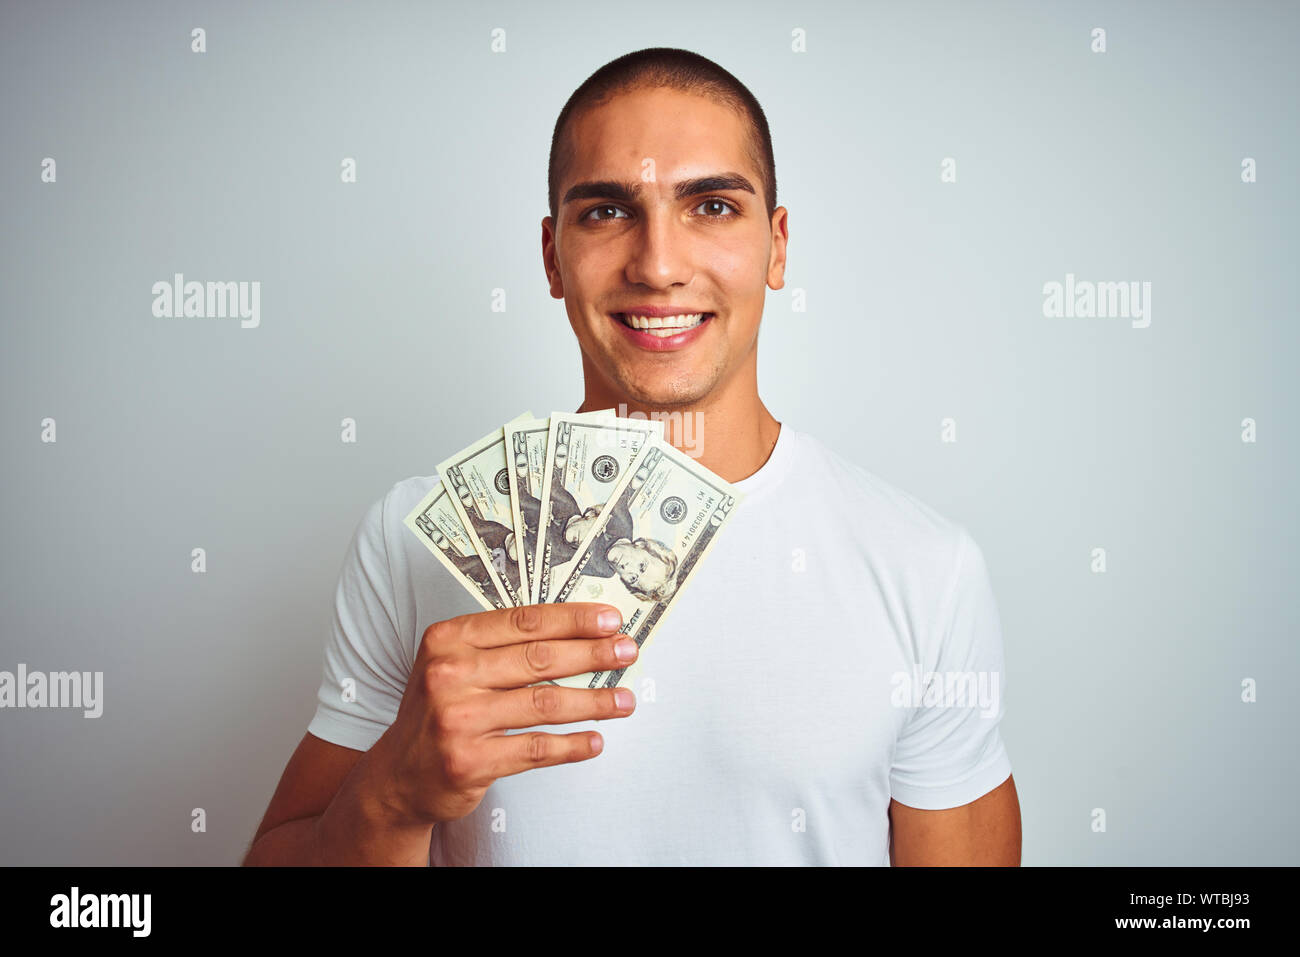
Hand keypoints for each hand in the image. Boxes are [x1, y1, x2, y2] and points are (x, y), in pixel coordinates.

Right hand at [373, 603, 637, 825]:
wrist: (397, 776)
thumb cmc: (437, 712)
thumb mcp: (452, 665)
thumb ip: (500, 646)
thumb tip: (575, 633)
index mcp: (448, 640)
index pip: (524, 621)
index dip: (573, 619)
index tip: (609, 619)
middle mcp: (449, 675)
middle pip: (540, 658)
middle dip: (592, 654)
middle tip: (626, 652)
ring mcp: (458, 719)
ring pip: (544, 703)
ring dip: (593, 701)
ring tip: (624, 700)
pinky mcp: (469, 761)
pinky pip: (536, 749)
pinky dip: (571, 746)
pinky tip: (595, 740)